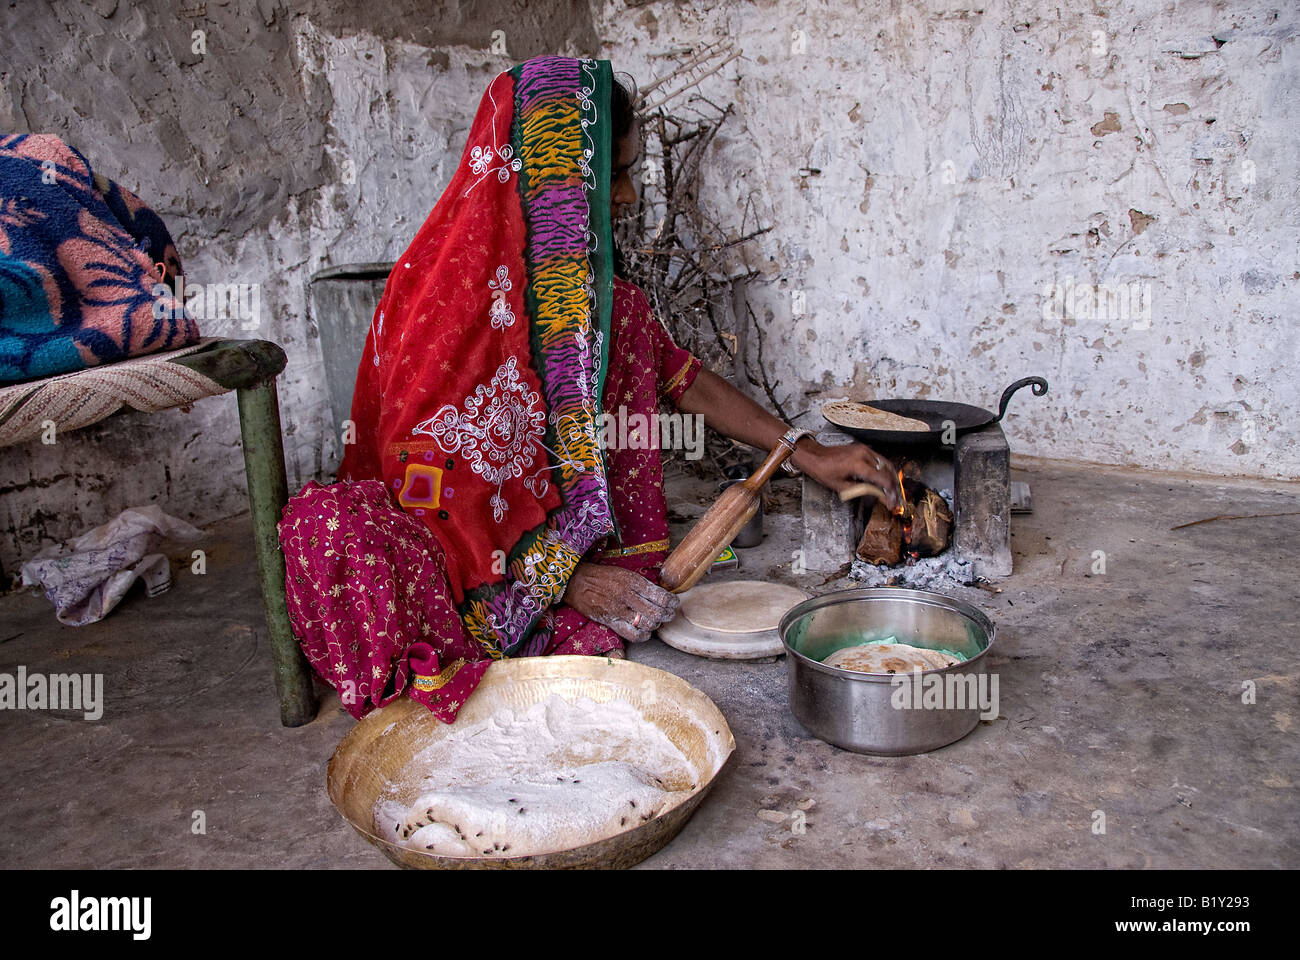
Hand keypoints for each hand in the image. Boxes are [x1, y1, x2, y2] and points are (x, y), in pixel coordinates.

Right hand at [561, 563, 679, 642]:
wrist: (578, 581)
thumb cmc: (603, 576)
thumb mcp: (625, 574)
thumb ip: (642, 585)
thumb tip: (661, 595)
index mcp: (634, 582)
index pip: (661, 596)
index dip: (672, 603)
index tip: (674, 604)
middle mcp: (628, 596)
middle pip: (657, 612)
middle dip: (666, 615)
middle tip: (668, 615)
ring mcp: (619, 610)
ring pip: (647, 624)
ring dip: (655, 625)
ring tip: (656, 622)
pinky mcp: (611, 621)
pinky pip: (633, 634)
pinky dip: (643, 635)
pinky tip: (645, 632)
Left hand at [794, 439, 901, 510]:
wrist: (815, 456)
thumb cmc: (824, 471)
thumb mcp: (842, 487)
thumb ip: (862, 490)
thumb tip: (878, 496)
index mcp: (858, 464)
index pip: (882, 479)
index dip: (890, 493)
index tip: (892, 503)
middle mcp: (864, 454)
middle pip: (888, 471)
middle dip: (894, 487)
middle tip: (896, 499)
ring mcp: (864, 449)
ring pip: (887, 464)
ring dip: (892, 478)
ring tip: (894, 492)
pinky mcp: (863, 448)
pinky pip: (880, 459)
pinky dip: (886, 470)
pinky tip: (887, 480)